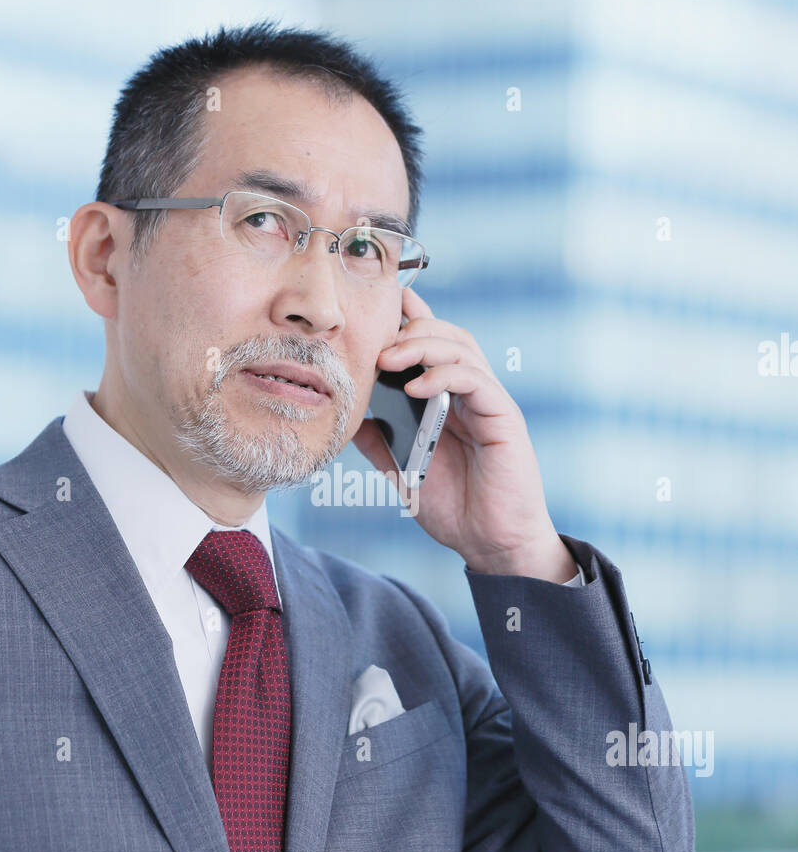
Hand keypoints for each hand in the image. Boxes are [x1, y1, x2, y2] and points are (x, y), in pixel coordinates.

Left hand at [351, 287, 577, 581]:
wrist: (491, 544)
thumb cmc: (454, 507)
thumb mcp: (402, 469)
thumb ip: (379, 440)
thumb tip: (347, 415)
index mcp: (448, 399)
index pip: (431, 344)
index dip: (408, 319)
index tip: (378, 306)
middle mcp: (471, 393)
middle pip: (446, 334)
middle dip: (410, 329)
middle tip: (375, 343)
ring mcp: (489, 402)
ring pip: (462, 348)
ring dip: (423, 345)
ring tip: (388, 360)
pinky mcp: (504, 416)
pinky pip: (476, 380)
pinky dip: (444, 375)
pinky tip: (415, 387)